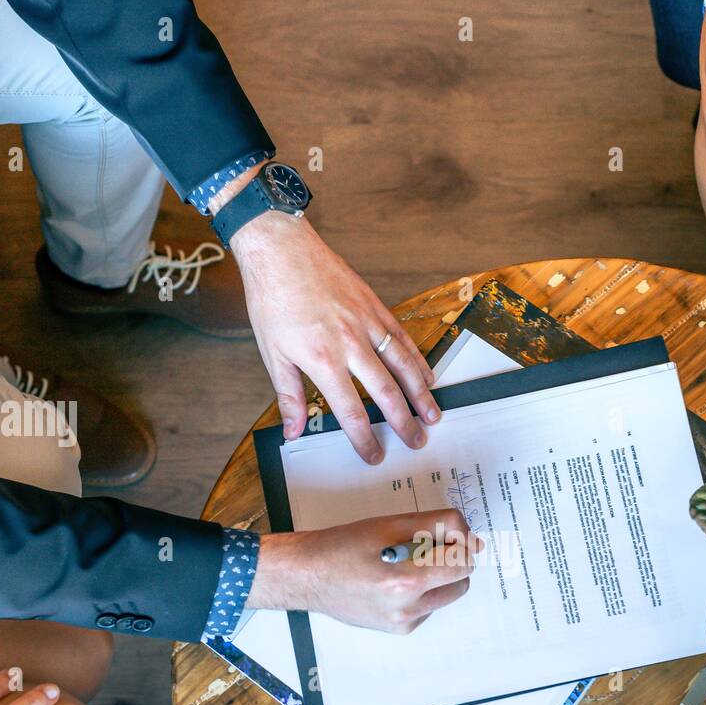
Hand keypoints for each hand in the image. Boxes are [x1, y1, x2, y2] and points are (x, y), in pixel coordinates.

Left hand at [231, 210, 439, 461]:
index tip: (374, 454)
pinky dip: (417, 359)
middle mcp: (350, 344)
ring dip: (421, 394)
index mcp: (322, 361)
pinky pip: (401, 338)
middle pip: (386, 393)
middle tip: (416, 442)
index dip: (365, 439)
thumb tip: (294, 431)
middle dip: (404, 422)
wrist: (281, 250)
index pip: (351, 412)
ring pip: (403, 365)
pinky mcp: (374, 306)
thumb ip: (289, 396)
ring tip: (433, 415)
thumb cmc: (272, 300)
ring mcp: (366, 323)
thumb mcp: (273, 353)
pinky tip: (427, 376)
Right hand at [246, 510, 482, 633]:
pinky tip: (394, 581)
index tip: (445, 533)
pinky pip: (430, 607)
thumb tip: (471, 539)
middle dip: (452, 558)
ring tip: (408, 564)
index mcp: (408, 578)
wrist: (310, 576)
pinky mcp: (400, 629)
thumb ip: (436, 526)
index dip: (459, 539)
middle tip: (426, 545)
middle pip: (463, 578)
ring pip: (449, 593)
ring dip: (439, 576)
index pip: (463, 557)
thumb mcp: (391, 523)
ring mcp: (405, 621)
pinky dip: (422, 592)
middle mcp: (409, 606)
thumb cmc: (345, 546)